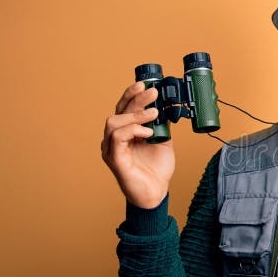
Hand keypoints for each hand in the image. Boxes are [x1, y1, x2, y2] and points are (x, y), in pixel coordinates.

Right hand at [101, 82, 174, 208]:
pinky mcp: (114, 159)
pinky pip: (118, 138)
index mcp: (125, 132)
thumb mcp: (163, 140)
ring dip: (135, 114)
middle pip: (118, 111)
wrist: (156, 192)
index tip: (144, 84)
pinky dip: (133, 130)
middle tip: (153, 93)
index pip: (123, 108)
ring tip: (153, 114)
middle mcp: (114, 138)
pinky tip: (148, 132)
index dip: (131, 94)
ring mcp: (112, 148)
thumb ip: (161, 124)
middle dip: (136, 99)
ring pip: (114, 122)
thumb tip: (166, 106)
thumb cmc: (156, 169)